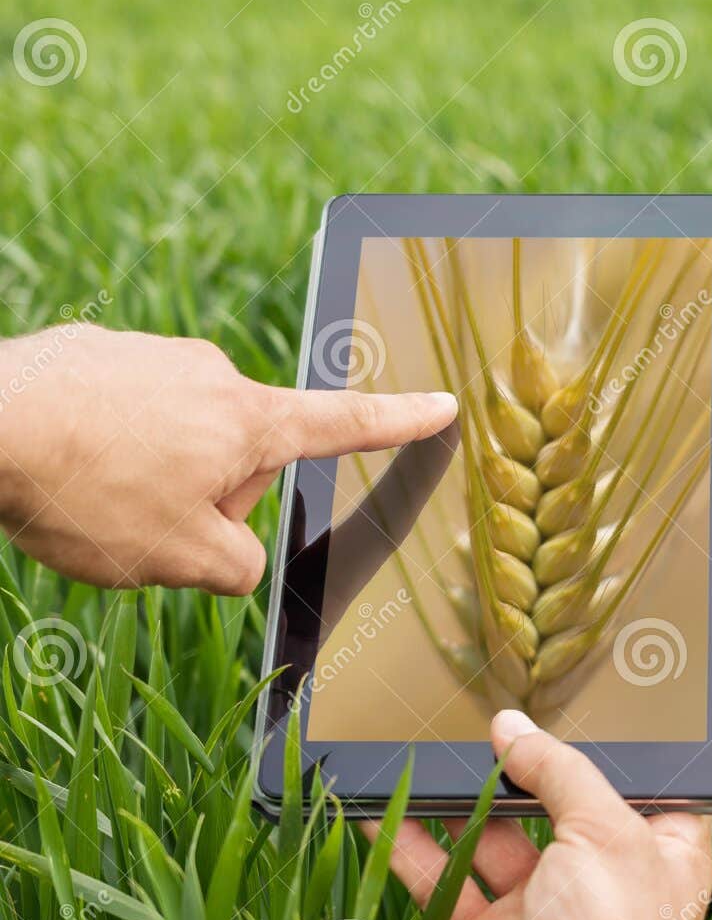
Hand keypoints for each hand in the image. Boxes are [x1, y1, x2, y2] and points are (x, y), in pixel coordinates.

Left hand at [0, 324, 456, 593]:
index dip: (400, 422)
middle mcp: (209, 375)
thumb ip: (238, 568)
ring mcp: (149, 355)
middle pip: (241, 452)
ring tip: (92, 496)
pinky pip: (122, 412)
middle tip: (149, 525)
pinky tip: (61, 466)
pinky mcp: (92, 351)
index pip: (345, 424)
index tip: (442, 404)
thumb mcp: (180, 560)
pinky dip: (104, 445)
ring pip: (177, 435)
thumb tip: (238, 555)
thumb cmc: (84, 490)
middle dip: (209, 494)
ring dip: (151, 472)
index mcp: (248, 423)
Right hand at [373, 710, 711, 919]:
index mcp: (659, 849)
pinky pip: (446, 883)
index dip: (609, 747)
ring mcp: (546, 909)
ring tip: (430, 754)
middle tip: (486, 722)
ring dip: (460, 803)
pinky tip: (385, 813)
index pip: (638, 782)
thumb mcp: (605, 832)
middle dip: (521, 769)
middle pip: (558, 804)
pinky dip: (413, 849)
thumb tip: (514, 728)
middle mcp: (605, 877)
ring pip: (495, 840)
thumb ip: (560, 771)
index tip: (575, 704)